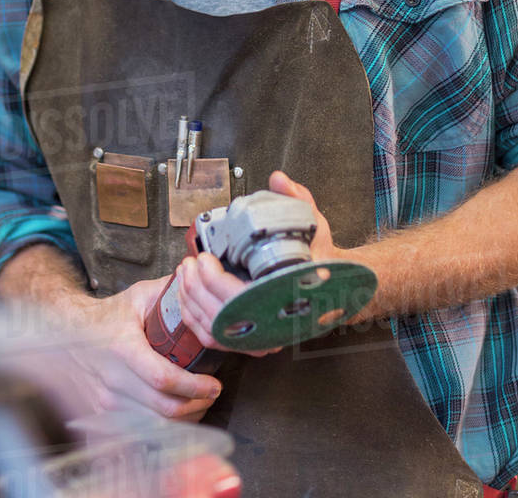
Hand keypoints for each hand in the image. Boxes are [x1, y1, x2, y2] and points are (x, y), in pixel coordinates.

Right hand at [63, 275, 222, 421]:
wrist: (67, 331)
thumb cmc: (107, 315)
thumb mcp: (138, 296)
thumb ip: (170, 291)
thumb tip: (200, 285)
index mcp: (123, 348)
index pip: (164, 379)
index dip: (193, 387)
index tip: (213, 385)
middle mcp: (113, 378)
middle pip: (163, 409)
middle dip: (196, 405)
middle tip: (211, 395)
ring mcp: (105, 400)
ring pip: (154, 424)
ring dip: (183, 419)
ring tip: (198, 404)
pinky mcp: (102, 413)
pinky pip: (139, 429)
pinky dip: (163, 425)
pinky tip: (175, 414)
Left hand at [177, 171, 338, 352]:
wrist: (331, 284)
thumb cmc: (320, 257)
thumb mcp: (314, 222)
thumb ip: (297, 198)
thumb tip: (278, 180)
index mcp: (287, 296)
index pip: (242, 300)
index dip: (216, 281)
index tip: (205, 258)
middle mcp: (274, 321)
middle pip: (221, 316)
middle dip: (197, 287)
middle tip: (191, 262)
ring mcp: (261, 334)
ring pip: (214, 330)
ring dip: (191, 301)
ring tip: (186, 272)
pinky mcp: (249, 336)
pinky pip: (215, 337)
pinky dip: (195, 317)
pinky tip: (188, 294)